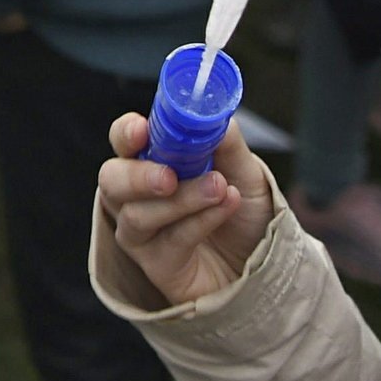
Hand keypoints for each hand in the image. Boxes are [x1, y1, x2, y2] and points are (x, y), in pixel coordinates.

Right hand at [96, 112, 276, 309]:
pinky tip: (226, 207)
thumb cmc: (247, 214)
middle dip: (136, 175)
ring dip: (181, 199)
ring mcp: (143, 232)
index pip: (124, 140)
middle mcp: (137, 195)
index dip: (126, 132)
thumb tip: (215, 116)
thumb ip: (226, 144)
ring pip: (137, 215)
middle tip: (169, 177)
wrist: (268, 265)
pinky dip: (200, 221)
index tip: (141, 129)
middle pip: (111, 180)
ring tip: (220, 189)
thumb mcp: (245, 172)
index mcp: (152, 160)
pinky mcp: (157, 265)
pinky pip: (170, 241)